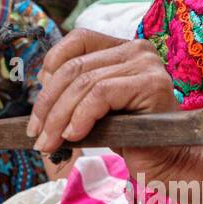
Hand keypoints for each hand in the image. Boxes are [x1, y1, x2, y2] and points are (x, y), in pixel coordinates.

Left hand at [27, 29, 176, 155]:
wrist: (166, 164)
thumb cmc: (131, 138)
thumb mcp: (96, 108)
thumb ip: (75, 90)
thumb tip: (41, 85)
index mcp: (125, 48)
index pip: (79, 40)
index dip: (52, 64)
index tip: (40, 101)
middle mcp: (138, 49)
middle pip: (76, 66)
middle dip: (48, 103)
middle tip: (36, 133)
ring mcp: (147, 64)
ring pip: (84, 83)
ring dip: (59, 117)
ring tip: (49, 143)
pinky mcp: (151, 85)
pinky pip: (101, 95)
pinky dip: (80, 117)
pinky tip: (73, 136)